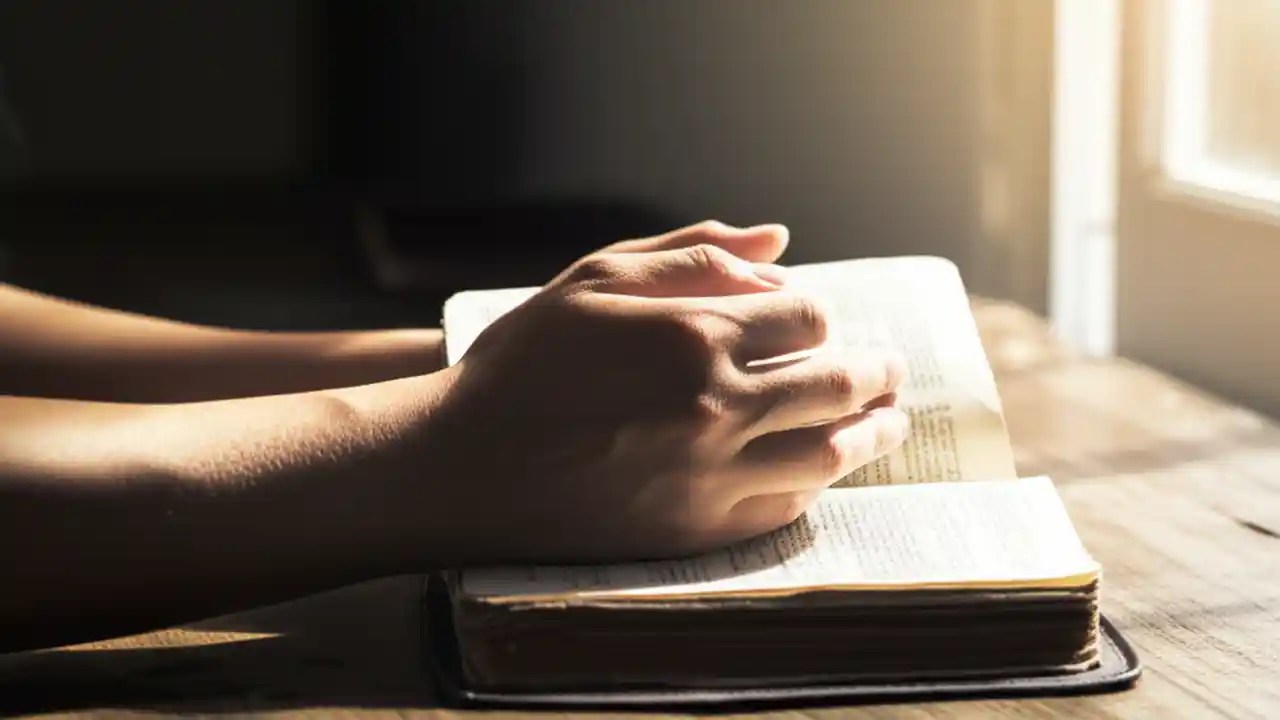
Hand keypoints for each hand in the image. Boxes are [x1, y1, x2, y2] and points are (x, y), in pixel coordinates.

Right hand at [419, 221, 908, 562]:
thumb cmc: (521, 362)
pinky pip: (783, 509)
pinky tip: (821, 472)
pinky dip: (816, 486)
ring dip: (869, 435)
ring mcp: (710, 476)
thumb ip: (691, 255)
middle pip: (837, 386)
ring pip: (827, 455)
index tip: (815, 320)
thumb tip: (779, 242)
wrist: (461, 467)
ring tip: (887, 423)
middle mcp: (716, 407)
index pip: (807, 319)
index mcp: (694, 334)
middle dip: (875, 373)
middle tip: (891, 372)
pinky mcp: (694, 532)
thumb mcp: (594, 279)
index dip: (821, 315)